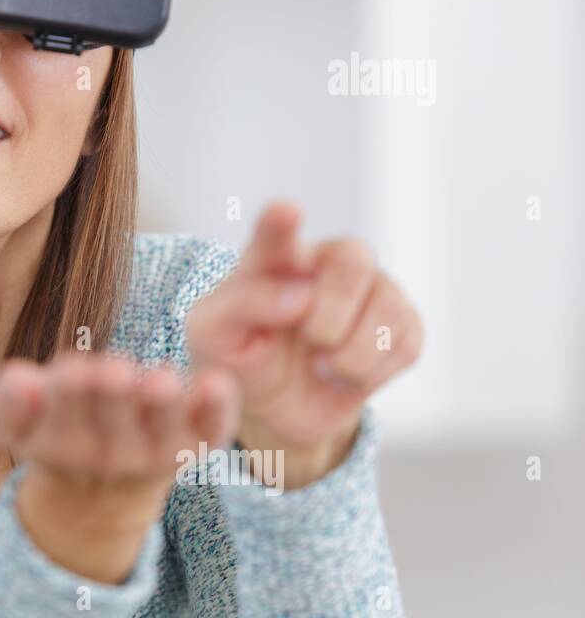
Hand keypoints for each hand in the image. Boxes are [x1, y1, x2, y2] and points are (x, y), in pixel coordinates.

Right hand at [0, 351, 238, 582]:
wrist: (95, 499)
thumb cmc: (49, 429)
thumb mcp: (10, 421)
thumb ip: (5, 402)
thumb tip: (19, 379)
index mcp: (57, 446)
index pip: (59, 421)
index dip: (67, 396)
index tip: (70, 370)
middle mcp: (106, 458)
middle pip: (109, 426)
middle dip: (111, 397)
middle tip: (114, 371)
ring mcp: (152, 454)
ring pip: (160, 433)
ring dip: (161, 408)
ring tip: (160, 382)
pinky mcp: (191, 446)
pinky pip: (209, 432)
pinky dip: (216, 411)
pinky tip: (217, 382)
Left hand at [186, 201, 423, 486]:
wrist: (270, 405)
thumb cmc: (237, 356)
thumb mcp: (213, 335)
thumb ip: (242, 305)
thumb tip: (300, 296)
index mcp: (272, 256)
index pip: (276, 232)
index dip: (281, 222)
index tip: (284, 212)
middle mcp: (328, 260)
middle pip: (353, 261)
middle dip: (330, 315)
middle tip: (307, 340)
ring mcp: (372, 289)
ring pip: (387, 307)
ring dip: (348, 355)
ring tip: (319, 365)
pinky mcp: (402, 325)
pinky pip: (405, 345)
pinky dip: (368, 374)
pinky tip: (342, 374)